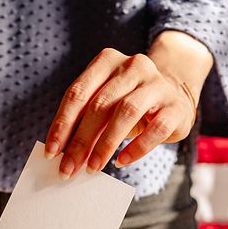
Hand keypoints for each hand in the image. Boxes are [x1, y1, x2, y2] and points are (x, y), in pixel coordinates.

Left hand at [45, 37, 208, 177]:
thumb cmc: (130, 103)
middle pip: (100, 105)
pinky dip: (137, 148)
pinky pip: (156, 129)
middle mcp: (133, 66)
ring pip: (126, 113)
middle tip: (69, 167)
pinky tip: (121, 161)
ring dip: (105, 144)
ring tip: (92, 167)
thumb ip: (84, 118)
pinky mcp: (176, 107)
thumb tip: (61, 151)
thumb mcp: (106, 102)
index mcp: (107, 61)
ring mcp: (158, 85)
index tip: (52, 151)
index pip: (78, 93)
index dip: (62, 124)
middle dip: (81, 140)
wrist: (175, 97)